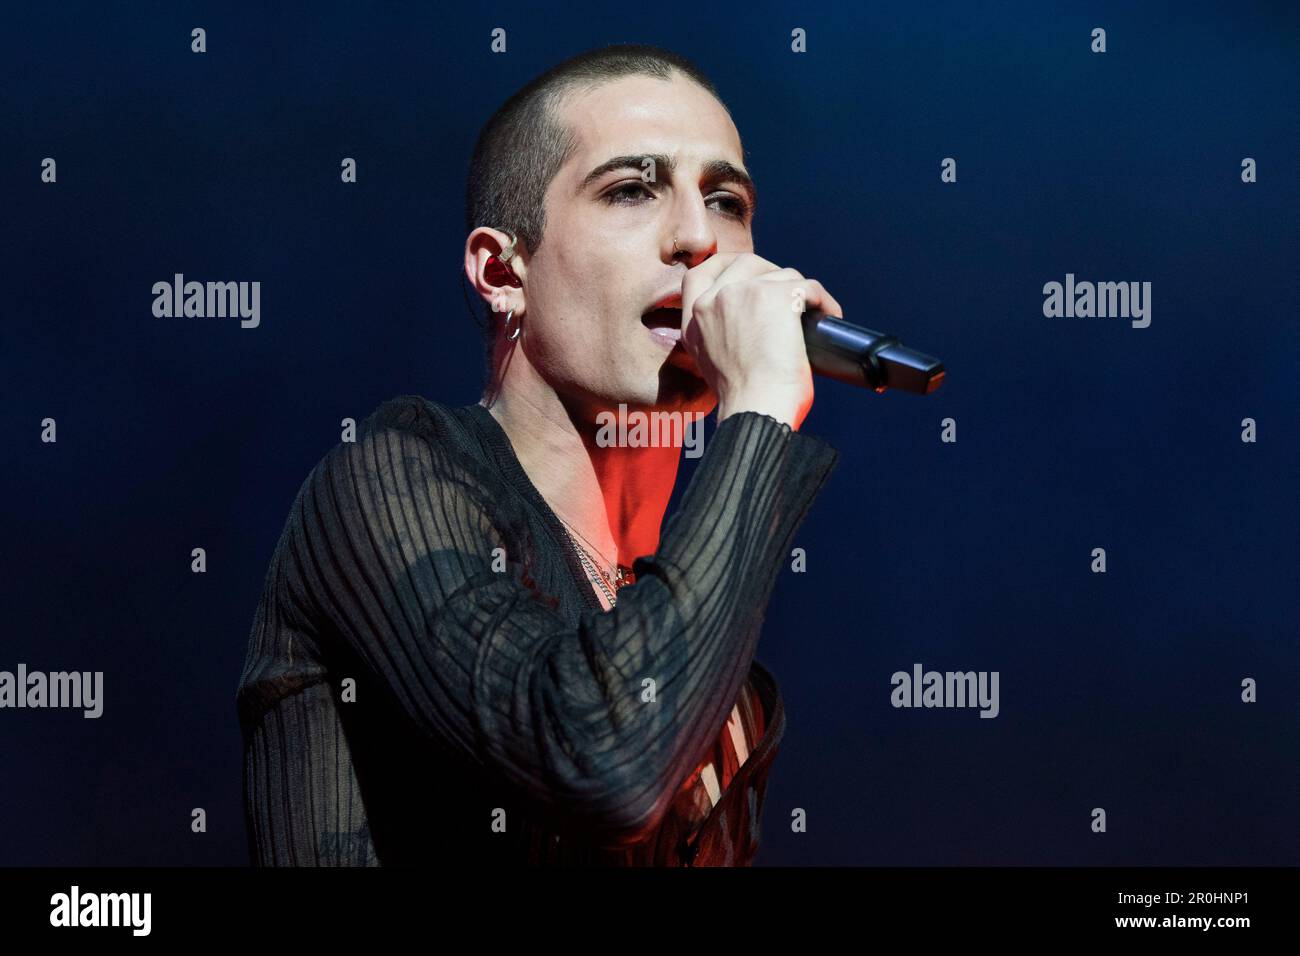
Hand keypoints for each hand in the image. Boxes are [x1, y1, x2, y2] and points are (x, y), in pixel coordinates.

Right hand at [679, 253, 843, 429]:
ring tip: (814, 313)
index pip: (697, 275)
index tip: (744, 273)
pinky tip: (829, 315)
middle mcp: (713, 302)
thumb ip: (715, 336)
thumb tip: (745, 324)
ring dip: (800, 290)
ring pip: (780, 274)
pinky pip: (808, 286)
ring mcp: (743, 294)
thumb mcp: (710, 363)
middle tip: (788, 291)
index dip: (722, 267)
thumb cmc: (744, 401)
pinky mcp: (777, 296)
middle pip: (743, 263)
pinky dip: (824, 301)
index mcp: (693, 321)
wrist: (757, 410)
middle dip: (770, 271)